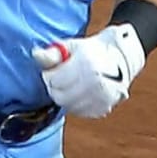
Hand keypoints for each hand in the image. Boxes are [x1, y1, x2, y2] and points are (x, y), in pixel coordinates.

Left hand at [31, 24, 145, 117]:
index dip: (49, 74)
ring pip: (68, 105)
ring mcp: (101, 98)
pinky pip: (79, 111)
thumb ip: (53, 53)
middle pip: (59, 95)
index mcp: (86, 64)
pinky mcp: (103, 108)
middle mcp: (95, 83)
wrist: (121, 60)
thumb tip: (35, 54)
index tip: (54, 69)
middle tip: (61, 77)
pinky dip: (76, 103)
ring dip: (65, 96)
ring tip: (72, 83)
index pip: (53, 80)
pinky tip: (80, 92)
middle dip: (55, 87)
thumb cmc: (92, 51)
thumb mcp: (73, 46)